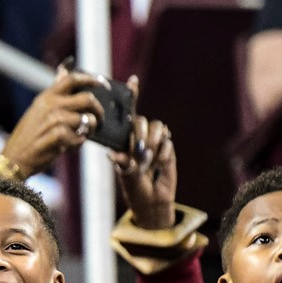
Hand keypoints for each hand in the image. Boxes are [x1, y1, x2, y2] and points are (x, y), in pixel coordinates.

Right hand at [0, 65, 105, 177]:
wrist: (14, 158)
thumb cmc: (28, 136)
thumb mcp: (38, 109)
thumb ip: (54, 94)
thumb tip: (64, 71)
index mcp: (46, 97)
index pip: (72, 79)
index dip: (91, 79)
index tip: (103, 84)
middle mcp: (50, 105)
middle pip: (87, 98)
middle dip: (98, 109)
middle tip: (100, 118)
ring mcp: (53, 121)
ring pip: (86, 119)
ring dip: (90, 129)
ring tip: (83, 134)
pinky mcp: (57, 137)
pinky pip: (79, 137)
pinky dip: (78, 142)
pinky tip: (71, 145)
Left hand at [109, 76, 176, 228]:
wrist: (153, 201)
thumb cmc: (134, 189)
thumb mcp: (127, 178)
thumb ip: (124, 166)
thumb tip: (114, 156)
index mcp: (123, 139)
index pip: (126, 114)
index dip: (131, 96)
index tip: (132, 81)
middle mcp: (138, 136)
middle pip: (142, 121)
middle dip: (141, 136)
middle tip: (139, 154)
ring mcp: (154, 140)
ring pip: (157, 127)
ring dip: (153, 144)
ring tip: (150, 161)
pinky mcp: (167, 146)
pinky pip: (167, 141)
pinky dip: (163, 153)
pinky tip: (159, 165)